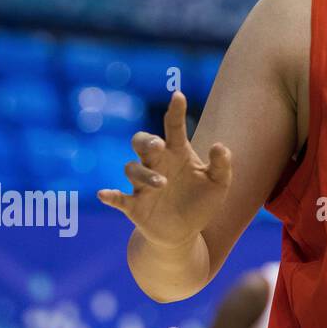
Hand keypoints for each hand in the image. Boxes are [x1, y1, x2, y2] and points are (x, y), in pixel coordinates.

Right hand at [98, 91, 232, 248]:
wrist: (186, 232)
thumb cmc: (202, 201)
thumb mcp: (219, 183)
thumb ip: (222, 164)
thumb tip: (219, 146)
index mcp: (178, 153)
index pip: (174, 127)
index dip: (175, 111)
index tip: (178, 95)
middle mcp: (157, 164)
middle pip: (142, 142)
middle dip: (146, 141)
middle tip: (158, 145)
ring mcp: (142, 184)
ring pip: (132, 169)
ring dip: (145, 174)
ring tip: (162, 183)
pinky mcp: (133, 205)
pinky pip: (117, 198)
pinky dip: (110, 196)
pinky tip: (104, 194)